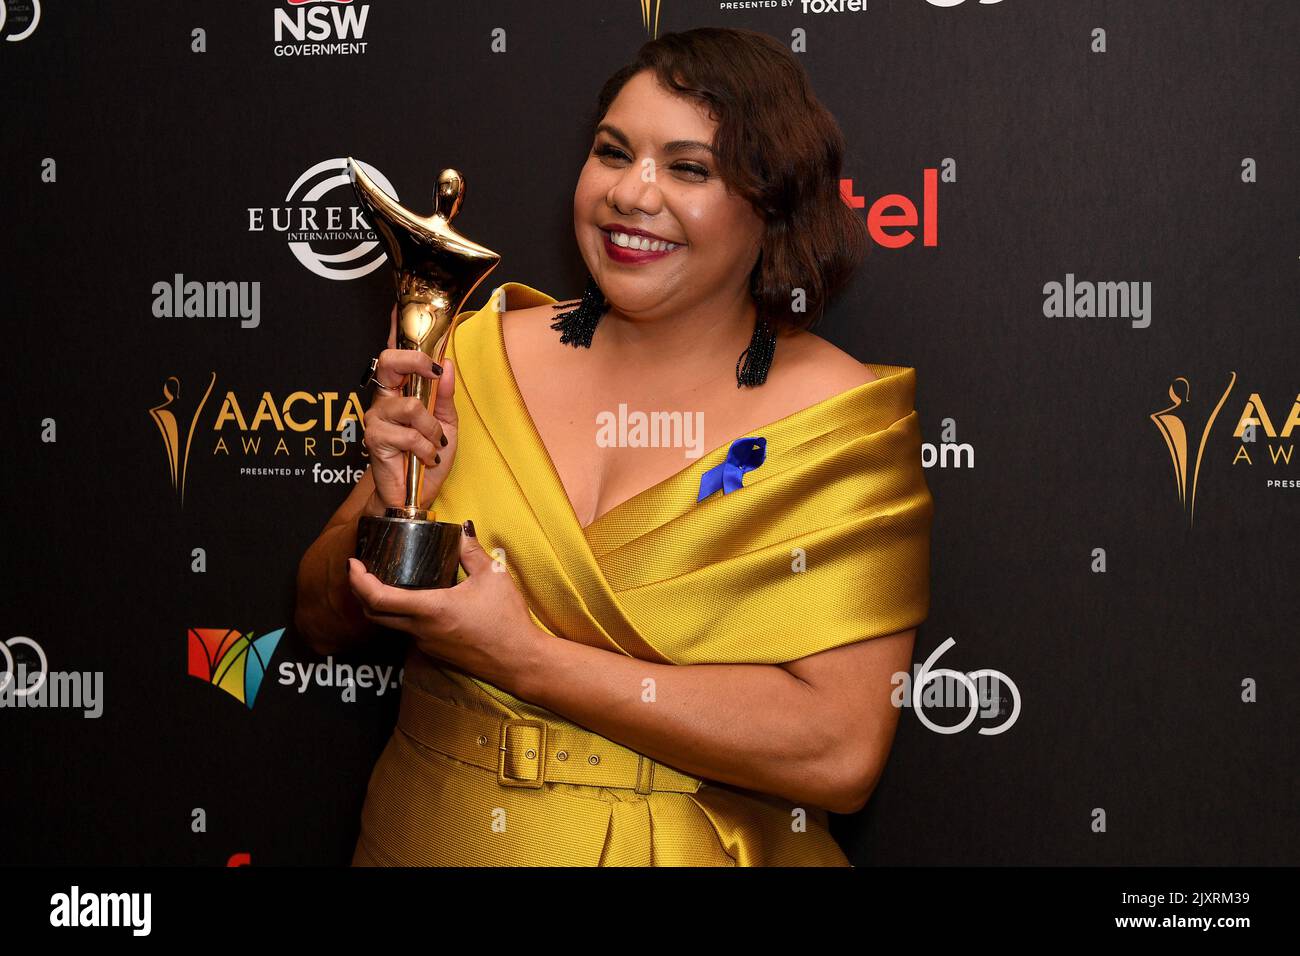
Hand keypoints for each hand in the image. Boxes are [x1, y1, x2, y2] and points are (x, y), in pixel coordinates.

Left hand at [345, 522, 540, 686]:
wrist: (519, 660)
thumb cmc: (507, 620)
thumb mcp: (493, 577)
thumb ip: (472, 551)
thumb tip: (462, 529)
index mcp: (431, 609)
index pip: (378, 598)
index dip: (358, 580)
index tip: (353, 563)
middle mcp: (421, 629)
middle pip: (373, 614)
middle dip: (360, 591)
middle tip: (361, 569)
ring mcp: (426, 643)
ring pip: (387, 624)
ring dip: (378, 604)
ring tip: (383, 580)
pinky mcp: (433, 650)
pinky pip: (407, 631)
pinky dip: (399, 614)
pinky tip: (414, 599)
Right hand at [364, 304, 457, 511]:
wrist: (415, 496)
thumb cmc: (428, 457)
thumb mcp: (447, 424)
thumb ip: (445, 396)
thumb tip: (448, 364)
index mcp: (401, 390)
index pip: (395, 353)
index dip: (395, 328)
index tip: (401, 306)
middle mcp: (385, 398)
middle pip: (389, 360)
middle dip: (416, 362)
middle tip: (435, 374)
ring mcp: (376, 417)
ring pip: (411, 405)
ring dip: (431, 429)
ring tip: (433, 446)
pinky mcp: (373, 439)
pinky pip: (408, 434)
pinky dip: (425, 448)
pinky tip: (425, 458)